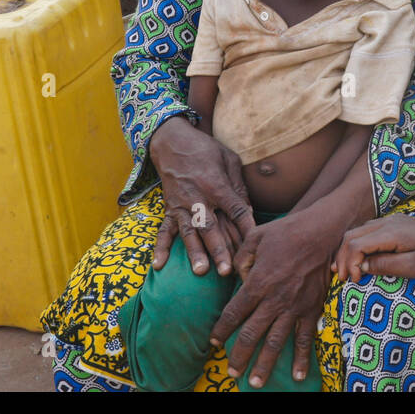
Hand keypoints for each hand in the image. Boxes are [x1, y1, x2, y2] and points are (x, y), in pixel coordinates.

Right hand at [149, 115, 254, 276]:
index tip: (257, 243)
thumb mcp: (229, 159)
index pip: (236, 210)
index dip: (247, 227)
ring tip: (200, 272)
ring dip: (194, 253)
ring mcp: (181, 205)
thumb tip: (250, 211)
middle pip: (211, 227)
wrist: (172, 141)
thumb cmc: (206, 149)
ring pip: (189, 232)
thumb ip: (239, 185)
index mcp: (217, 185)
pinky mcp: (169, 208)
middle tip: (227, 270)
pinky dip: (160, 248)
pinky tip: (158, 266)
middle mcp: (198, 198)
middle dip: (219, 249)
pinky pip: (164, 230)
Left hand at [209, 208, 335, 387]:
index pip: (234, 313)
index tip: (214, 341)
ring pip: (276, 342)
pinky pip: (306, 338)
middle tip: (232, 372)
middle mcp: (275, 299)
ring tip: (255, 383)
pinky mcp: (313, 308)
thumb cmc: (287, 231)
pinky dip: (301, 358)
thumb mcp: (256, 237)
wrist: (323, 231)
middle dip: (239, 355)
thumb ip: (240, 258)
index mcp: (258, 282)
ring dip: (264, 364)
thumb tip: (237, 278)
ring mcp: (295, 306)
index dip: (222, 330)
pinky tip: (296, 375)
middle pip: (252, 334)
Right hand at [333, 213, 414, 281]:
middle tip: (342, 277)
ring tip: (346, 270)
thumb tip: (360, 267)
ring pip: (358, 231)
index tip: (355, 281)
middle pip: (352, 235)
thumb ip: (384, 266)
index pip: (357, 244)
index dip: (350, 263)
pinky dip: (359, 244)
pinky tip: (359, 258)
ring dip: (349, 250)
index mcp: (391, 232)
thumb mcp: (411, 267)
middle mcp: (387, 222)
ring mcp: (390, 220)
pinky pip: (368, 230)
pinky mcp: (393, 222)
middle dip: (343, 257)